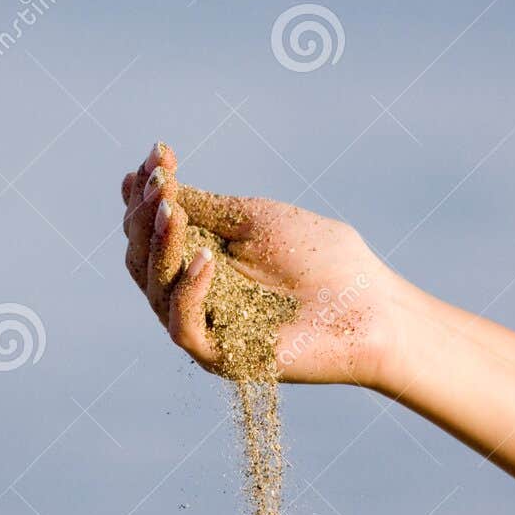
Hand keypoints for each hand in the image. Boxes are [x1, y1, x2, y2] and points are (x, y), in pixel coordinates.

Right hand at [121, 142, 393, 384]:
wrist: (372, 306)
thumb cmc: (323, 259)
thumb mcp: (256, 219)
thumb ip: (206, 208)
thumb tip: (158, 184)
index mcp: (200, 260)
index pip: (154, 230)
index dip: (146, 195)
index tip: (155, 157)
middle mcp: (193, 294)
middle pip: (142, 258)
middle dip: (144, 216)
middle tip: (159, 182)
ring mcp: (206, 327)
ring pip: (156, 289)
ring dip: (159, 245)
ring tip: (171, 210)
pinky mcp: (222, 357)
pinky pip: (184, 327)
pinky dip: (188, 290)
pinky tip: (205, 256)